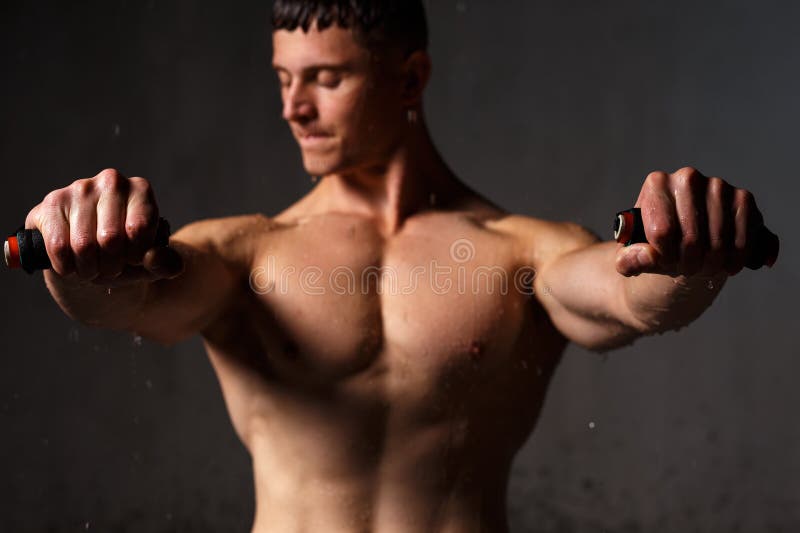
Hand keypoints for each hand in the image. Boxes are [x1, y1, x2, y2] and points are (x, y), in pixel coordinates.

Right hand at [25, 168, 182, 284]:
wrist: (95, 261)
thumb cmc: (128, 257)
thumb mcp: (155, 265)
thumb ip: (167, 264)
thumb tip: (153, 258)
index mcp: (140, 190)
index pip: (139, 229)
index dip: (136, 256)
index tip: (134, 259)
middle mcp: (111, 181)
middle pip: (110, 238)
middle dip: (111, 266)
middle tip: (111, 268)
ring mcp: (79, 188)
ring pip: (83, 245)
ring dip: (89, 270)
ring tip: (93, 268)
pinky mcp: (52, 203)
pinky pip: (58, 247)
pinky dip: (67, 267)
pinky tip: (72, 265)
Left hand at [616, 166, 778, 276]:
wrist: (684, 241)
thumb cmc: (655, 247)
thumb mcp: (631, 257)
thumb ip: (628, 260)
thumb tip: (647, 256)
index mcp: (656, 184)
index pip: (662, 231)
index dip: (665, 257)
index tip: (665, 263)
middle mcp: (687, 177)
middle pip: (691, 238)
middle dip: (689, 264)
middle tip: (687, 270)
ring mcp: (718, 186)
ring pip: (719, 241)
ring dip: (713, 265)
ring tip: (704, 268)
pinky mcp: (743, 199)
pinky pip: (743, 238)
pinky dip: (736, 259)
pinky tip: (727, 265)